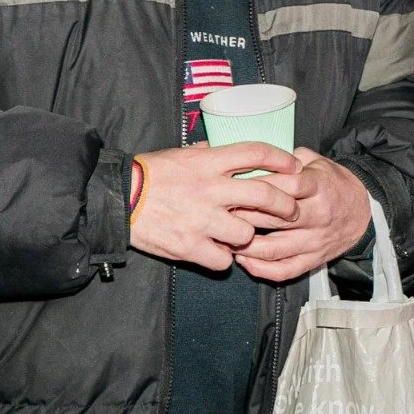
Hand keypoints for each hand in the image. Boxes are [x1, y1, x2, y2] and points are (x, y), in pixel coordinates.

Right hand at [129, 142, 300, 271]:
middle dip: (287, 205)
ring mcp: (202, 220)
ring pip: (247, 233)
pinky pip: (223, 260)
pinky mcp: (190, 246)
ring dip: (248, 236)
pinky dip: (223, 258)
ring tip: (240, 234)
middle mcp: (211, 189)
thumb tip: (235, 153)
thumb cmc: (150, 173)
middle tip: (292, 210)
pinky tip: (217, 251)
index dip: (282, 159)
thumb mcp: (183, 153)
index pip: (257, 153)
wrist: (118, 198)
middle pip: (266, 195)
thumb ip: (211, 154)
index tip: (295, 166)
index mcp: (209, 162)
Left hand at [233, 148, 369, 282]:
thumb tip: (253, 155)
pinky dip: (261, 268)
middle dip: (242, 214)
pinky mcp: (313, 260)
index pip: (286, 186)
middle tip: (220, 209)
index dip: (258, 185)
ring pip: (273, 248)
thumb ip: (288, 157)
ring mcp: (314, 241)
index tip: (236, 183)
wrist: (362, 212)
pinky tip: (243, 259)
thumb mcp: (316, 161)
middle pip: (273, 218)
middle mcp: (317, 215)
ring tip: (225, 236)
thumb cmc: (332, 183)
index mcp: (319, 186)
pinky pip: (284, 270)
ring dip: (245, 244)